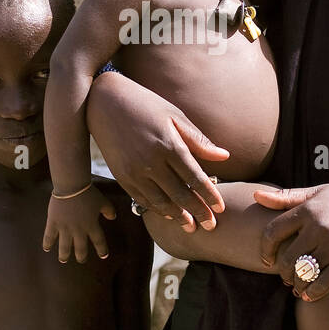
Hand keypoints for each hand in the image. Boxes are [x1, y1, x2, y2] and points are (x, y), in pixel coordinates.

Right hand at [43, 185, 114, 262]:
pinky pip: (49, 236)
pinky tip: (46, 249)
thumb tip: (113, 217)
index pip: (99, 241)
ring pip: (64, 247)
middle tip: (81, 260)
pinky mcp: (54, 223)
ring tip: (64, 260)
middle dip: (81, 257)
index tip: (103, 256)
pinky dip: (47, 243)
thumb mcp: (102, 201)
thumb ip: (109, 210)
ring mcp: (65, 228)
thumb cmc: (88, 193)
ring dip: (64, 255)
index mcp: (91, 225)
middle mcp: (78, 230)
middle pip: (81, 249)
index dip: (102, 250)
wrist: (71, 186)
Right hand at [85, 71, 227, 231]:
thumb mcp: (174, 116)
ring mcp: (135, 172)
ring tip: (191, 226)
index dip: (210, 195)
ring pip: (161, 202)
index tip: (221, 208)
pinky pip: (142, 199)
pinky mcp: (121, 177)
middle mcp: (152, 163)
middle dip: (199, 213)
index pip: (196, 178)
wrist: (104, 102)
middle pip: (181, 195)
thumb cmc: (145, 105)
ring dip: (179, 217)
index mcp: (169, 145)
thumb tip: (225, 156)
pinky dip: (157, 209)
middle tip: (211, 226)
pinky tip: (169, 214)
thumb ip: (198, 140)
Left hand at [255, 182, 328, 300]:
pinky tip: (308, 296)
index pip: (273, 233)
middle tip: (284, 276)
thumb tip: (255, 196)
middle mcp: (318, 228)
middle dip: (282, 271)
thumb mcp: (319, 192)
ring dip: (296, 284)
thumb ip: (287, 197)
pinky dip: (312, 293)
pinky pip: (324, 283)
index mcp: (308, 210)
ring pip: (304, 273)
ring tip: (296, 286)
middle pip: (287, 258)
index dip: (265, 250)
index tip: (266, 260)